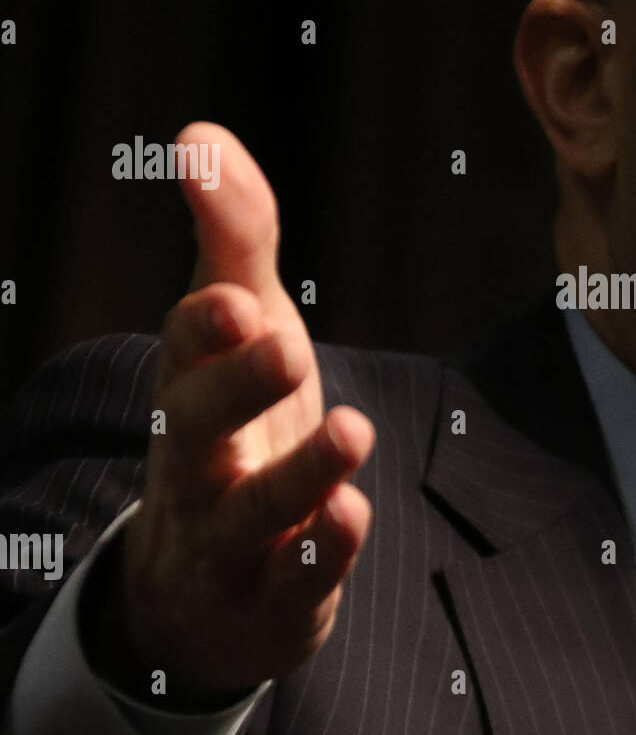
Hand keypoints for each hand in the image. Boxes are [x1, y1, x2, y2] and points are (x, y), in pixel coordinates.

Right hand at [108, 123, 374, 707]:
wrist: (205, 590)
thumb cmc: (232, 430)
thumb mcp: (239, 333)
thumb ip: (233, 239)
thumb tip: (200, 132)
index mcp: (189, 393)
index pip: (186, 354)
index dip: (208, 328)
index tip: (235, 299)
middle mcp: (197, 465)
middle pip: (199, 428)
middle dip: (236, 387)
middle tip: (283, 344)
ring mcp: (230, 540)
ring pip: (251, 511)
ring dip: (298, 473)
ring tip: (351, 428)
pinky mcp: (271, 601)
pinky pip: (290, 584)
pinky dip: (317, 556)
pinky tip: (351, 517)